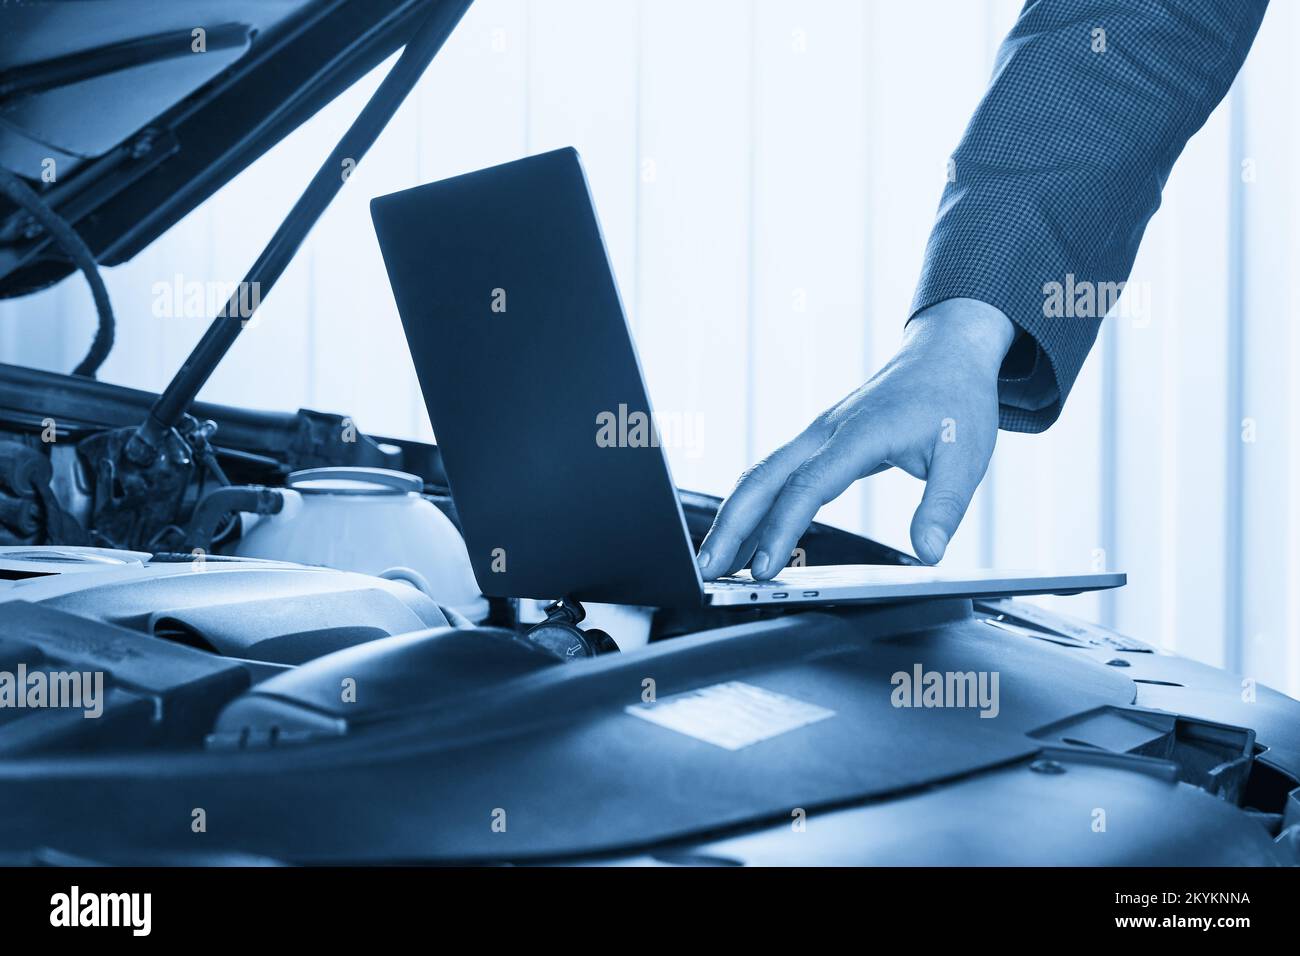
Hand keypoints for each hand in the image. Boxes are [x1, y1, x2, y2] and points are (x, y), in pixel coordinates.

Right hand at [697, 298, 1014, 577]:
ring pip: (761, 475)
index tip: (765, 567)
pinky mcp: (818, 442)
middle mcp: (826, 432)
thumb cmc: (955, 401)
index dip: (781, 529)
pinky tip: (746, 533)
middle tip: (709, 569)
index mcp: (859, 434)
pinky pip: (775, 474)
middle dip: (731, 525)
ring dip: (735, 516)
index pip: (806, 486)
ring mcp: (817, 435)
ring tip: (716, 560)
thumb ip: (944, 506)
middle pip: (763, 479)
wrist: (947, 354)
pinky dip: (754, 504)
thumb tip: (928, 552)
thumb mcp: (967, 456)